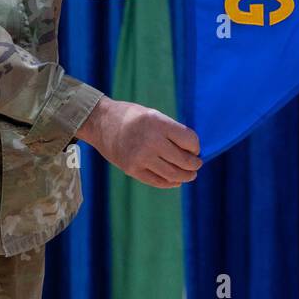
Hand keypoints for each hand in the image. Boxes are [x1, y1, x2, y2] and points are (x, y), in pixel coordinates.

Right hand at [77, 96, 201, 187]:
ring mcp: (140, 157)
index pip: (189, 140)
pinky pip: (157, 181)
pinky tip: (176, 181)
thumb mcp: (154, 115)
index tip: (195, 149)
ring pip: (172, 174)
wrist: (101, 122)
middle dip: (194, 164)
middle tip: (197, 164)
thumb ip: (171, 131)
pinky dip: (170, 183)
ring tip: (190, 175)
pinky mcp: (131, 169)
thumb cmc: (132, 117)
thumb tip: (191, 151)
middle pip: (183, 160)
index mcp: (159, 123)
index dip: (196, 147)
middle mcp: (151, 141)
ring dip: (186, 176)